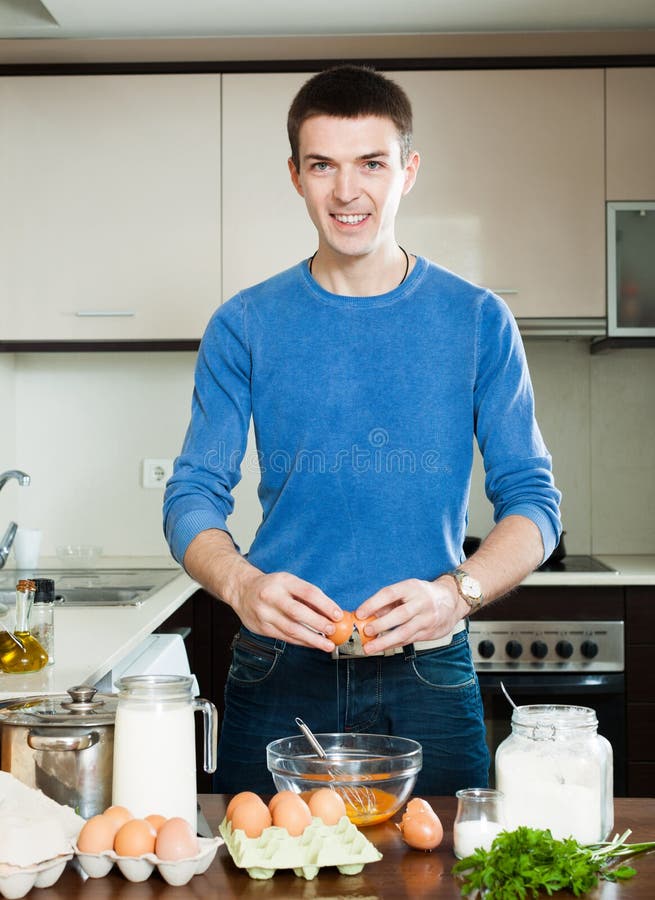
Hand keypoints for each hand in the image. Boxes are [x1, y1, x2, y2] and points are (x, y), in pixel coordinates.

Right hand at [183, 529, 343, 650]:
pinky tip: (312, 644)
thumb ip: (307, 595)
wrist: (242, 591)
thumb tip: (331, 612)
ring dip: (312, 639)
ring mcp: (264, 613)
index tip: (338, 614)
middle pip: (298, 612)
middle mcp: (271, 596)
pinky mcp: (262, 628)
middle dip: (318, 623)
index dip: (325, 604)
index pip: (307, 592)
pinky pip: (285, 637)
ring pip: (291, 629)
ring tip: (327, 644)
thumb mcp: (288, 582)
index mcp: (282, 581)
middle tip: (333, 631)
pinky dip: (301, 642)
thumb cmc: (272, 586)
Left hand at [355, 577, 463, 654]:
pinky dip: (394, 644)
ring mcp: (427, 618)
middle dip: (381, 624)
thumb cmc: (421, 594)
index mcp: (412, 587)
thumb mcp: (407, 590)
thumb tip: (367, 615)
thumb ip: (388, 602)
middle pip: (400, 614)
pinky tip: (383, 647)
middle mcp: (422, 602)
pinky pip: (409, 640)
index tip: (359, 613)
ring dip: (385, 641)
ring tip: (369, 648)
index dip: (373, 604)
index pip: (390, 593)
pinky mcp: (430, 632)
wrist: (451, 600)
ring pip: (405, 632)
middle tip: (365, 631)